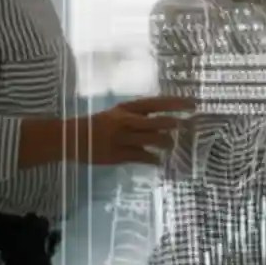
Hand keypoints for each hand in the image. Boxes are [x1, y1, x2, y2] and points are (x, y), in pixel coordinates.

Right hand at [79, 96, 194, 165]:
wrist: (73, 138)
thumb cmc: (99, 124)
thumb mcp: (118, 113)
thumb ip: (139, 116)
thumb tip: (165, 120)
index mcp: (127, 108)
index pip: (156, 103)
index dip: (175, 103)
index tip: (192, 104)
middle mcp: (126, 121)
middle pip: (157, 121)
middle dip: (174, 124)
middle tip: (188, 127)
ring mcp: (122, 138)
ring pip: (152, 140)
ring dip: (166, 143)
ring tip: (170, 146)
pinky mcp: (118, 155)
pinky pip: (142, 157)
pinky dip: (153, 159)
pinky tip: (158, 161)